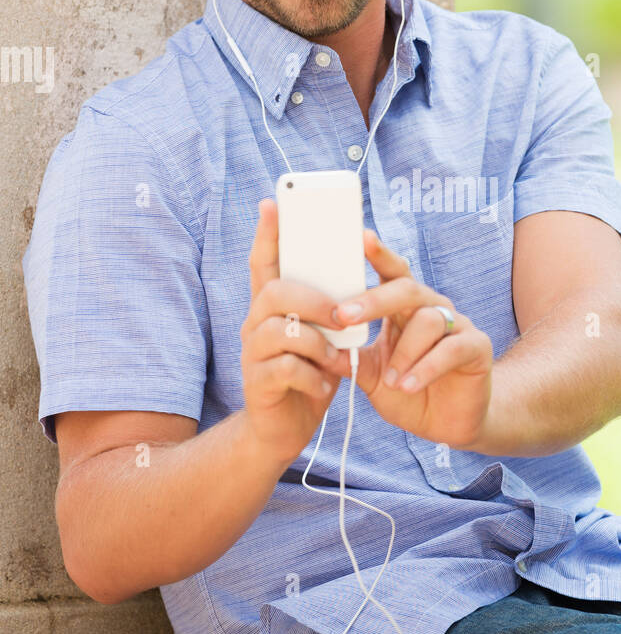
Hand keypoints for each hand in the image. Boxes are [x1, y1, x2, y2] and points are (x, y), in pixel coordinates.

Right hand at [240, 199, 344, 464]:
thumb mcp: (324, 336)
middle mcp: (255, 323)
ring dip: (321, 345)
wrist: (285, 431)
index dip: (267, 232)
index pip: (264, 261)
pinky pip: (288, 369)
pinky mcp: (258, 383)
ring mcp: (252, 353)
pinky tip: (324, 387)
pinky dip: (315, 378)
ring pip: (284, 331)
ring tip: (338, 362)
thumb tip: (354, 275)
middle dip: (315, 300)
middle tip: (343, 318)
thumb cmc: (309, 375)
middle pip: (276, 291)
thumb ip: (329, 308)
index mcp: (272, 307)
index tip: (273, 202)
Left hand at [322, 229, 492, 448]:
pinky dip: (425, 368)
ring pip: (428, 320)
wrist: (447, 424)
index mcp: (404, 307)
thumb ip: (350, 359)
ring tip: (391, 381)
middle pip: (406, 288)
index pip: (392, 272)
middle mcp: (431, 308)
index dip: (378, 253)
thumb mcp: (371, 375)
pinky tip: (408, 385)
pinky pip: (451, 349)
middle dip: (373, 300)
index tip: (359, 237)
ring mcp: (457, 325)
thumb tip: (316, 346)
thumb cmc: (406, 389)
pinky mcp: (476, 347)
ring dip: (404, 352)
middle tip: (343, 316)